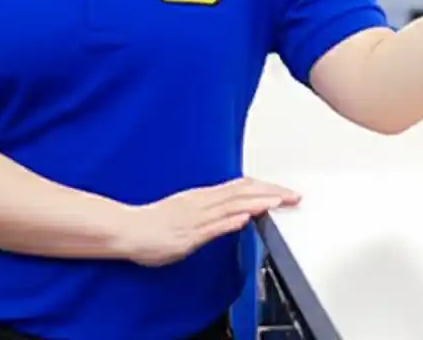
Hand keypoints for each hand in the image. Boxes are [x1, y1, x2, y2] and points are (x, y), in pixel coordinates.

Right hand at [118, 178, 300, 267]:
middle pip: (243, 193)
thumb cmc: (153, 224)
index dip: (265, 188)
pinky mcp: (187, 235)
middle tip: (294, 196)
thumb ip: (210, 210)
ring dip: (257, 204)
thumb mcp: (187, 210)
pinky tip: (244, 219)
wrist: (127, 230)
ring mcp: (196, 218)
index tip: (284, 191)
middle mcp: (202, 203)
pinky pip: (211, 227)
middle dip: (271, 194)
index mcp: (203, 197)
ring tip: (278, 202)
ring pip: (231, 206)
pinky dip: (229, 222)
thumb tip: (232, 211)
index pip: (241, 187)